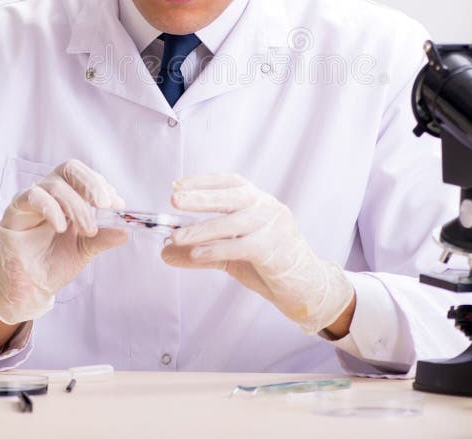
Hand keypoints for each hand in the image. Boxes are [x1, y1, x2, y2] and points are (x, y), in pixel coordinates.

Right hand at [0, 159, 127, 324]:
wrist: (30, 288)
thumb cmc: (55, 263)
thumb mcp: (86, 249)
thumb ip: (105, 236)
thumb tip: (127, 229)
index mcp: (69, 195)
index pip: (86, 176)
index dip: (103, 186)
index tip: (117, 205)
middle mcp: (50, 192)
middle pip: (70, 168)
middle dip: (91, 183)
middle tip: (105, 204)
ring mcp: (31, 200)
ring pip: (55, 185)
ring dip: (77, 206)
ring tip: (88, 230)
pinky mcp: (15, 211)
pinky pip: (32, 196)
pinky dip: (52, 209)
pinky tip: (62, 227)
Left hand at [161, 174, 353, 334]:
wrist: (307, 289)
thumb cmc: (270, 265)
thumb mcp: (231, 256)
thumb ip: (202, 252)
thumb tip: (165, 253)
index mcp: (261, 202)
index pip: (232, 183)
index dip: (204, 182)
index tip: (177, 185)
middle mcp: (269, 209)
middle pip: (234, 196)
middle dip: (202, 196)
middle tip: (175, 199)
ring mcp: (275, 228)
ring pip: (235, 223)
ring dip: (203, 229)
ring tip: (177, 237)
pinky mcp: (276, 251)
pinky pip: (242, 246)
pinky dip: (217, 248)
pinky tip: (197, 254)